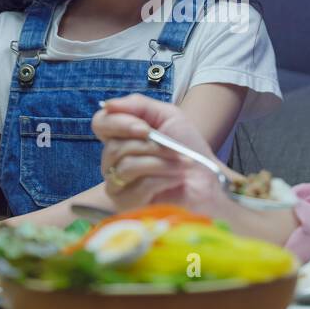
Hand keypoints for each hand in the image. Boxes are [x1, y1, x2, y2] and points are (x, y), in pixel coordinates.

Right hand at [92, 94, 222, 211]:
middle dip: (151, 146)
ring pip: (127, 166)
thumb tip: (108, 104)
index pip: (101, 123)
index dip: (119, 124)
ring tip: (181, 163)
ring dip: (161, 162)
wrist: (208, 179)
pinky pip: (139, 186)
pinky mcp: (128, 204)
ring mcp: (117, 183)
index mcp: (120, 135)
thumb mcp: (168, 116)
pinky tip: (177, 179)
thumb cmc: (188, 148)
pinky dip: (164, 179)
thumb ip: (138, 105)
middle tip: (175, 148)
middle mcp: (113, 159)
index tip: (145, 128)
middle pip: (114, 147)